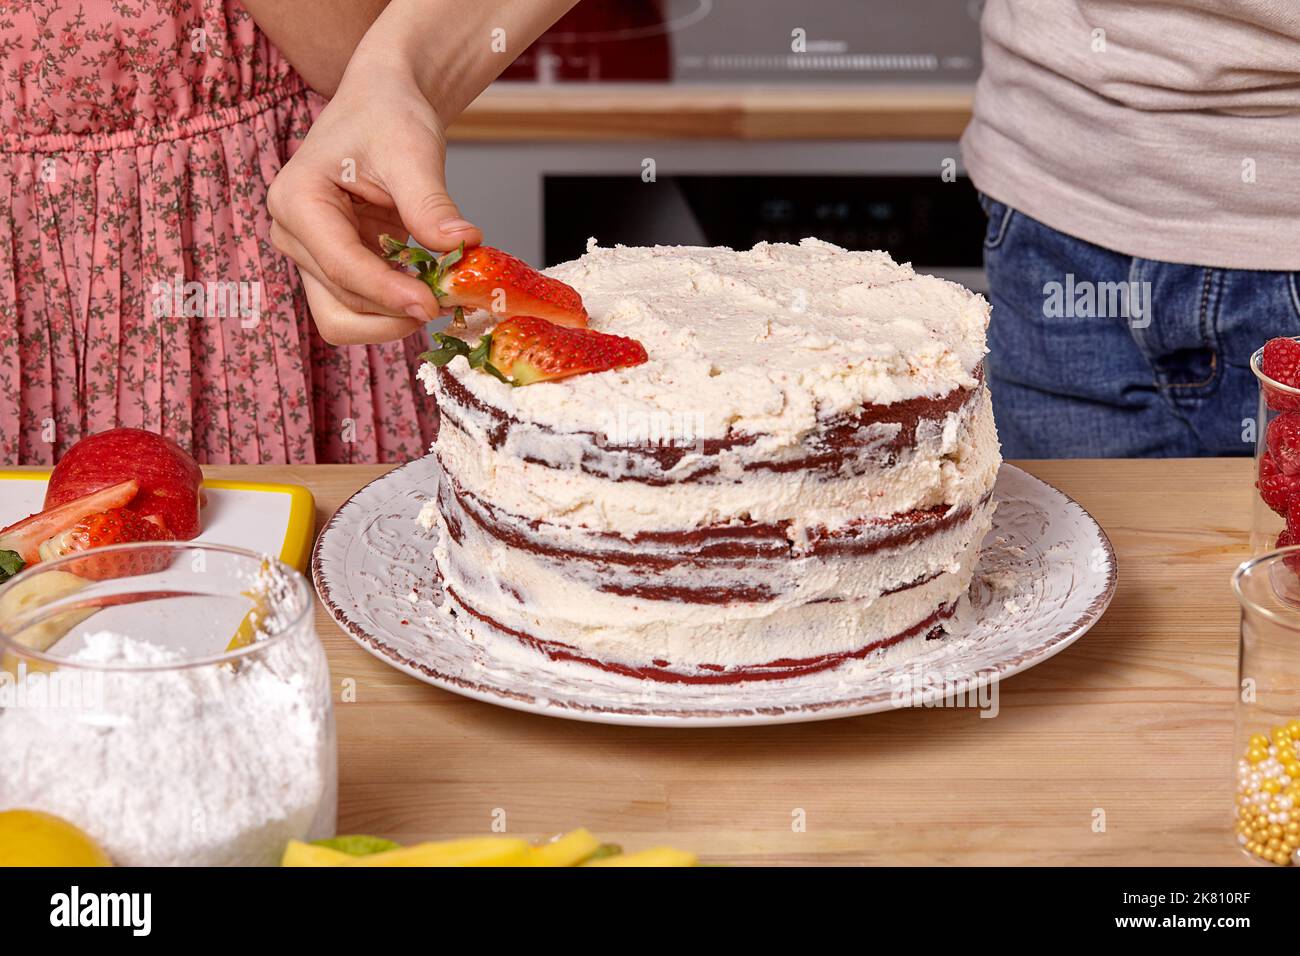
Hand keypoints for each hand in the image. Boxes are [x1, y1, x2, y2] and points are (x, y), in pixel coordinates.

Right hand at [268, 59, 481, 344]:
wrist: (382, 104)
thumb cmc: (388, 115)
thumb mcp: (412, 152)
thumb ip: (430, 204)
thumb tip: (463, 244)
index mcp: (297, 201)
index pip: (342, 267)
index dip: (389, 294)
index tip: (434, 305)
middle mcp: (293, 235)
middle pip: (340, 304)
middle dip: (393, 313)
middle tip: (448, 305)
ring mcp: (311, 254)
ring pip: (346, 317)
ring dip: (393, 318)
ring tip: (441, 298)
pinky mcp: (336, 265)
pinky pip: (362, 306)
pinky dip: (395, 308)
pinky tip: (430, 290)